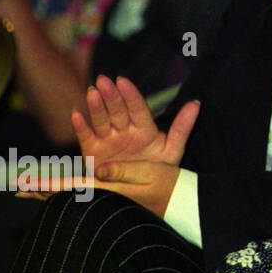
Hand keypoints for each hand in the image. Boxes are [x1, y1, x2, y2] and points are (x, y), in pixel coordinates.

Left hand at [19, 157, 181, 217]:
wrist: (183, 203)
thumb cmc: (169, 186)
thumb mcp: (150, 173)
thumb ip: (124, 171)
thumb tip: (100, 168)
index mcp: (110, 190)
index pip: (71, 188)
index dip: (46, 185)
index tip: (25, 185)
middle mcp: (104, 197)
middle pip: (66, 194)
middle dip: (42, 190)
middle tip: (18, 187)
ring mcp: (108, 199)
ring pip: (73, 195)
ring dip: (51, 191)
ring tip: (30, 189)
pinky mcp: (114, 198)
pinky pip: (85, 194)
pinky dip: (68, 190)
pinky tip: (60, 191)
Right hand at [73, 74, 198, 166]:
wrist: (140, 192)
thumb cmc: (158, 170)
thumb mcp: (172, 151)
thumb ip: (182, 128)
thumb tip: (196, 104)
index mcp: (144, 129)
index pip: (138, 109)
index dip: (131, 95)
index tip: (123, 81)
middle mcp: (125, 130)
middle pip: (118, 110)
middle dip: (111, 95)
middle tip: (103, 80)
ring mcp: (108, 140)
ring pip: (101, 120)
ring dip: (96, 106)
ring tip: (92, 92)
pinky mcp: (93, 151)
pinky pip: (86, 137)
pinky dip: (81, 126)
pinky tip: (76, 114)